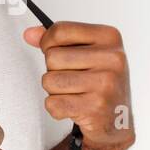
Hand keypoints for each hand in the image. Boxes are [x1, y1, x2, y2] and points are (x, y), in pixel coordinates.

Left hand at [24, 21, 134, 147]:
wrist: (118, 119)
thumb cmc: (101, 82)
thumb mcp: (86, 53)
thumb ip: (57, 40)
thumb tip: (30, 34)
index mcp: (109, 37)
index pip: (60, 30)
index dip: (48, 43)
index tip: (56, 52)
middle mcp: (112, 59)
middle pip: (52, 57)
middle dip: (53, 71)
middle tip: (72, 79)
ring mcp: (105, 84)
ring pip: (49, 81)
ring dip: (54, 91)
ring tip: (74, 93)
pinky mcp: (95, 107)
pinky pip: (53, 104)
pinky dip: (57, 109)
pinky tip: (74, 107)